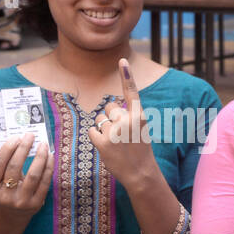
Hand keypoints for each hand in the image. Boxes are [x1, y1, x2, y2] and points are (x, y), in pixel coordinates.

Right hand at [0, 134, 50, 223]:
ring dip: (40, 156)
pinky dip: (48, 167)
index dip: (7, 149)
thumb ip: (6, 163)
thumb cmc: (6, 190)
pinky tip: (50, 156)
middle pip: (15, 167)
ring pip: (33, 175)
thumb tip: (22, 140)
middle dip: (23, 148)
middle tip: (30, 136)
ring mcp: (21, 202)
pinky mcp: (35, 204)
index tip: (16, 137)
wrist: (12, 214)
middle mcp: (5, 196)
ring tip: (43, 144)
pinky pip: (44, 182)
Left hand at [87, 59, 160, 191]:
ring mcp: (115, 132)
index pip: (131, 92)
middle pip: (109, 107)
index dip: (126, 75)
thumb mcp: (140, 129)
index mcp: (139, 116)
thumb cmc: (140, 149)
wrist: (141, 173)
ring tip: (115, 142)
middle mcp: (127, 121)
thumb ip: (129, 115)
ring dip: (104, 128)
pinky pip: (92, 131)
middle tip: (121, 134)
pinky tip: (107, 147)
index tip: (121, 60)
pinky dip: (96, 138)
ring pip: (100, 119)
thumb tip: (111, 106)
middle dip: (111, 117)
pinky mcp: (103, 143)